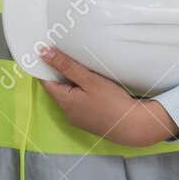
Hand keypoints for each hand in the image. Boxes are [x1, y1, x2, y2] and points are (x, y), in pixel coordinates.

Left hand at [39, 46, 178, 146]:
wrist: (134, 126)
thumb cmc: (112, 103)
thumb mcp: (89, 80)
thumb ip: (66, 66)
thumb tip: (44, 53)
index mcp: (65, 102)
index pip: (46, 82)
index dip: (46, 67)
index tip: (48, 53)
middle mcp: (68, 113)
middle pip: (58, 88)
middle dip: (61, 73)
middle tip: (68, 56)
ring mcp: (79, 118)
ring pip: (70, 95)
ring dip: (73, 82)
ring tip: (83, 69)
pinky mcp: (89, 120)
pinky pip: (80, 102)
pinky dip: (82, 91)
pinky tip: (93, 85)